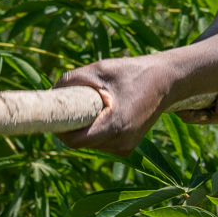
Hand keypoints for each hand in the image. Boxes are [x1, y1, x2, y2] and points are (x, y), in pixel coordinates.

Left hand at [56, 53, 173, 154]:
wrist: (166, 80)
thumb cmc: (133, 72)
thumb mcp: (101, 69)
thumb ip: (73, 79)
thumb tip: (51, 92)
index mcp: (115, 125)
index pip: (75, 141)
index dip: (61, 129)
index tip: (56, 113)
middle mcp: (121, 142)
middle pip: (81, 143)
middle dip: (73, 125)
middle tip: (75, 102)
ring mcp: (126, 147)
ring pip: (91, 144)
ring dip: (86, 128)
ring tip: (97, 104)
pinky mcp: (128, 147)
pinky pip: (102, 143)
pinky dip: (97, 130)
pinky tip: (107, 112)